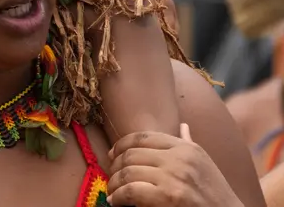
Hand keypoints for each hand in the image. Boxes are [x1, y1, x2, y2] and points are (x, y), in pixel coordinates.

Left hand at [107, 124, 242, 206]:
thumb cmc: (215, 196)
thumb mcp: (204, 164)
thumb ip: (188, 145)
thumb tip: (182, 126)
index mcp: (186, 148)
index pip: (142, 137)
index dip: (121, 145)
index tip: (112, 156)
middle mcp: (181, 158)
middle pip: (131, 154)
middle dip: (115, 167)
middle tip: (110, 178)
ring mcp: (175, 176)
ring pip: (128, 172)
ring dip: (114, 184)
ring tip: (112, 192)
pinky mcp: (170, 196)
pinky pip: (131, 191)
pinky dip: (119, 197)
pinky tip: (116, 202)